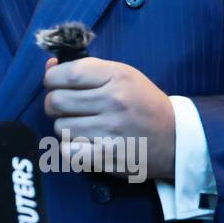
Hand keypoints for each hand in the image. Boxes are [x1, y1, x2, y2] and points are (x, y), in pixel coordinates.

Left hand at [43, 56, 175, 179]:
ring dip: (65, 127)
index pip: (67, 74)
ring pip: (60, 127)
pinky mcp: (108, 156)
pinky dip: (71, 148)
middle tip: (66, 108)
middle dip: (54, 104)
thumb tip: (48, 66)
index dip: (51, 79)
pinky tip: (86, 143)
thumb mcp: (121, 75)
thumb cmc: (142, 102)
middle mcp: (114, 101)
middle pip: (56, 101)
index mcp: (117, 76)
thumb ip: (85, 69)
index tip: (55, 84)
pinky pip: (68, 151)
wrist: (175, 138)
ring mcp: (111, 131)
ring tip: (83, 126)